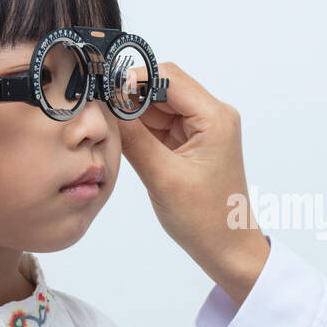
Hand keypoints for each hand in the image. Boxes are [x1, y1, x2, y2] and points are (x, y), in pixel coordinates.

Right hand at [115, 62, 269, 306]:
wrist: (227, 248)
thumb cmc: (204, 218)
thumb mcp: (162, 177)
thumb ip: (134, 138)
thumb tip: (105, 104)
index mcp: (214, 117)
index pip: (168, 77)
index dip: (133, 79)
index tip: (102, 92)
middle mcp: (212, 116)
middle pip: (162, 87)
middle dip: (130, 96)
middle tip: (98, 111)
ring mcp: (202, 129)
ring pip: (158, 105)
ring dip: (132, 113)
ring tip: (106, 127)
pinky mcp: (191, 143)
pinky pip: (160, 124)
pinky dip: (140, 129)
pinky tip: (121, 138)